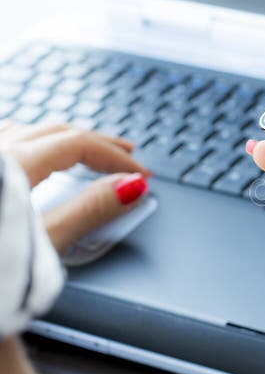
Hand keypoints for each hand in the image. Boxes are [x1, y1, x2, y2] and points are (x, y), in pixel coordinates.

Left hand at [0, 122, 149, 251]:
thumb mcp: (42, 240)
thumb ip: (87, 211)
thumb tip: (130, 187)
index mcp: (16, 160)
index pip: (81, 144)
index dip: (117, 158)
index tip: (141, 175)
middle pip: (59, 133)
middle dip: (100, 145)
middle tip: (128, 157)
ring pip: (32, 132)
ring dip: (68, 141)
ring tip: (89, 151)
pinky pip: (7, 139)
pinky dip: (35, 143)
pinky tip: (36, 151)